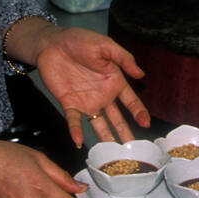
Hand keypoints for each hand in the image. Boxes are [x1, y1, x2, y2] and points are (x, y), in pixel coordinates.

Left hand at [33, 27, 150, 146]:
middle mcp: (103, 95)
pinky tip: (79, 141)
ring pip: (99, 125)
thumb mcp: (105, 45)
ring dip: (105, 139)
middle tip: (132, 152)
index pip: (130, 101)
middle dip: (125, 134)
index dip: (139, 113)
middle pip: (117, 119)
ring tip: (111, 156)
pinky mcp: (69, 103)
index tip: (145, 124)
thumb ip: (123, 58)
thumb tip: (141, 74)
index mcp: (115, 81)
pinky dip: (76, 131)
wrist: (52, 43)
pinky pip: (74, 121)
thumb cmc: (80, 41)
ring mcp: (86, 102)